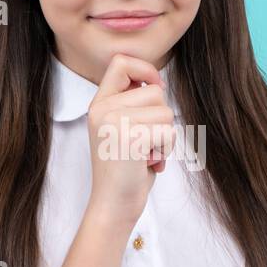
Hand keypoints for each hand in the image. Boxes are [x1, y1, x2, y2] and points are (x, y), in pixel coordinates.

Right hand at [85, 53, 177, 227]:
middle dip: (161, 119)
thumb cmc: (125, 169)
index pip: (121, 62)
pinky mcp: (130, 137)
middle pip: (155, 92)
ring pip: (165, 112)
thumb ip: (131, 105)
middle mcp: (102, 109)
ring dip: (165, 136)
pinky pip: (168, 131)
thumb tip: (155, 83)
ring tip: (147, 154)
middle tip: (146, 143)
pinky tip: (150, 163)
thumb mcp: (122, 129)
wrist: (113, 204)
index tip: (155, 88)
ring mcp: (114, 122)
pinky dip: (166, 149)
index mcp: (99, 104)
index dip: (145, 70)